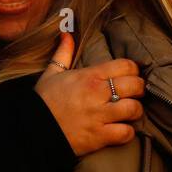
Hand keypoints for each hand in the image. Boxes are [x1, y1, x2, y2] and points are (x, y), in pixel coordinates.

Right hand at [34, 32, 143, 156]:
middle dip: (139, 89)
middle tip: (134, 94)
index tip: (131, 76)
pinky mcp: (99, 136)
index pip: (126, 66)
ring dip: (135, 111)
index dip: (133, 70)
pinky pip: (126, 133)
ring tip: (129, 112)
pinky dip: (128, 133)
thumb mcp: (51, 74)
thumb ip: (63, 53)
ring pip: (134, 109)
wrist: (32, 131)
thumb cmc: (43, 102)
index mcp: (89, 76)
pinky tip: (121, 130)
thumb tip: (66, 34)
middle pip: (136, 86)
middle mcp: (97, 94)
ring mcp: (99, 116)